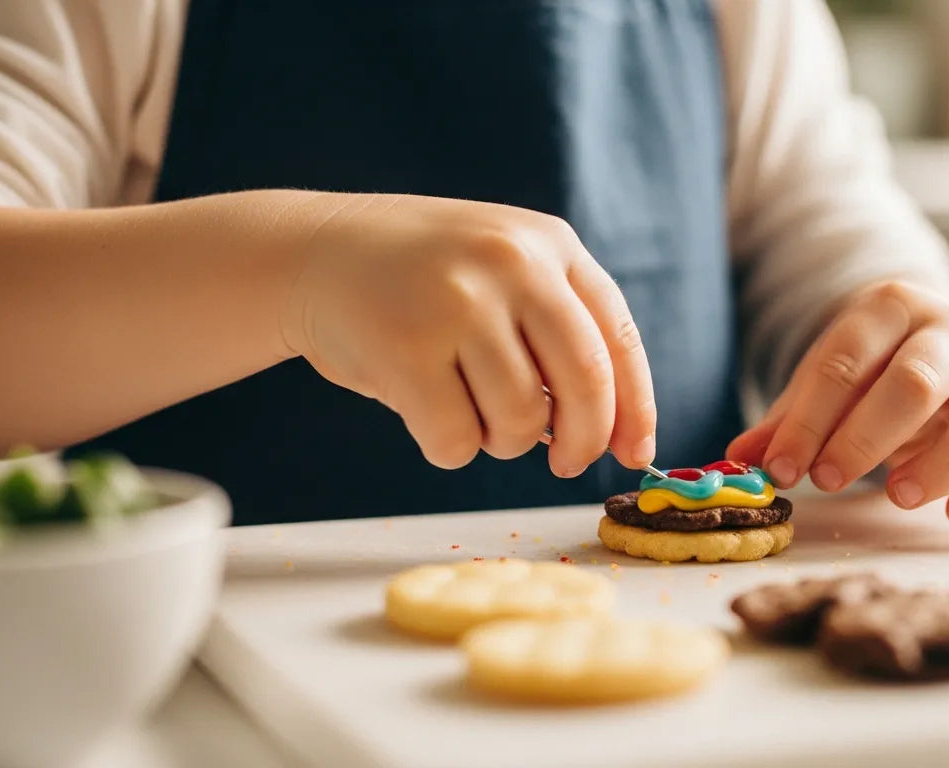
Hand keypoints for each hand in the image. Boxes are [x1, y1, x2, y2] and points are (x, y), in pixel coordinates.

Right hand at [279, 192, 655, 475]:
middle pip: (585, 383)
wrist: (312, 253)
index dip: (635, 406)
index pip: (617, 337)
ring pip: (520, 420)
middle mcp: (512, 263)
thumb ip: (557, 332)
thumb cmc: (422, 282)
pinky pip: (457, 439)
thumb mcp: (502, 273)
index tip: (636, 452)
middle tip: (565, 464)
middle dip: (583, 441)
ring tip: (468, 409)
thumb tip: (611, 433)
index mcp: (549, 245)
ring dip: (500, 441)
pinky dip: (448, 447)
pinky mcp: (405, 347)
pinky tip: (423, 411)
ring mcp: (458, 302)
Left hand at [726, 280, 948, 523]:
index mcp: (891, 309)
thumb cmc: (869, 369)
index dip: (811, 418)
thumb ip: (786, 421)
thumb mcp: (823, 381)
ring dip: (944, 463)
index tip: (782, 469)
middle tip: (828, 481)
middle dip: (866, 437)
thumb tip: (741, 461)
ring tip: (897, 497)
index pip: (846, 360)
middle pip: (917, 381)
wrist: (930, 341)